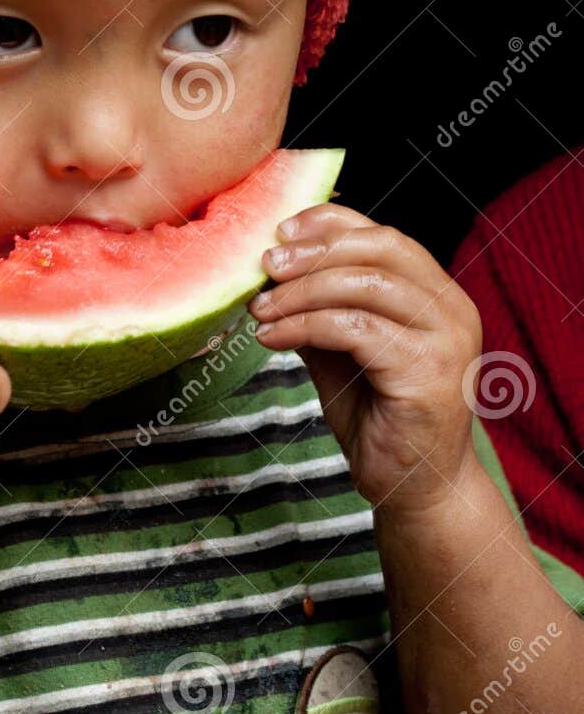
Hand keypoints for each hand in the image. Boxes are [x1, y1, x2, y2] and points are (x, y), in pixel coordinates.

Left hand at [247, 203, 482, 515]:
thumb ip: (322, 310)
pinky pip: (357, 329)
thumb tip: (271, 272)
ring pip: (364, 285)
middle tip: (265, 266)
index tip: (280, 231)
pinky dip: (306, 326)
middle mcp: (452, 308)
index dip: (329, 224)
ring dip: (302, 292)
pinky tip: (273, 338)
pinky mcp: (429, 371)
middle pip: (379, 248)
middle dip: (313, 252)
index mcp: (438, 294)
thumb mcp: (344, 352)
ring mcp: (447, 338)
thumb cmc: (380, 420)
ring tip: (261, 309)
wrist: (416, 490)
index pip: (384, 235)